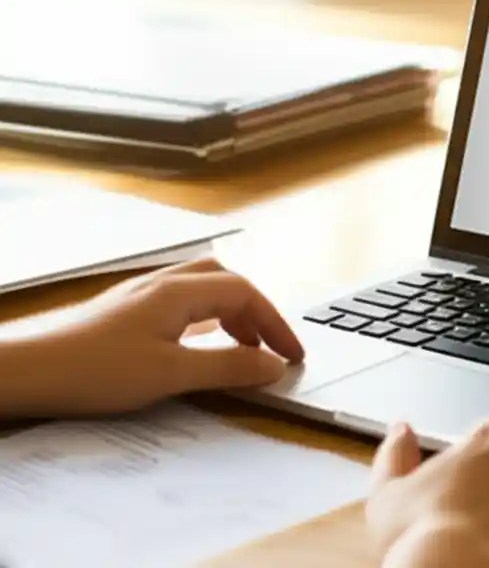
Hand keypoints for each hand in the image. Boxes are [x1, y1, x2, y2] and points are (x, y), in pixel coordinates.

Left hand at [0, 258, 302, 417]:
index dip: (275, 323)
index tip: (292, 355)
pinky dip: (206, 320)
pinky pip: (181, 304)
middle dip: (257, 312)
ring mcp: (141, 297)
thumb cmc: (94, 370)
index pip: (245, 293)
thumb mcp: (171, 374)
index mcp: (179, 293)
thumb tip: (273, 366)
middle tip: (271, 348)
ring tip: (242, 348)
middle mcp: (162, 286)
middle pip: (226, 281)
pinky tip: (198, 345)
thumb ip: (228, 367)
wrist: (28, 370)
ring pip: (203, 290)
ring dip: (231, 314)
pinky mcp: (125, 313)